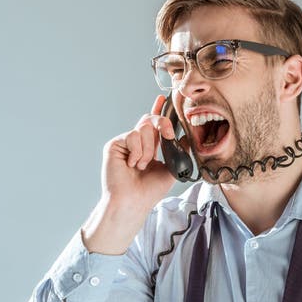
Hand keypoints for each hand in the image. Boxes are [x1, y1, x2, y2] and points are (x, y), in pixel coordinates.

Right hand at [100, 94, 190, 213]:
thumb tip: (187, 138)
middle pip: (150, 120)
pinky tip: (132, 164)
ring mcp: (125, 143)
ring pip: (143, 128)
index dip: (158, 111)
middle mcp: (137, 143)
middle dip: (162, 123)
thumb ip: (179, 152)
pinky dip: (137, 151)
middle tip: (167, 135)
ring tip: (142, 166)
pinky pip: (132, 135)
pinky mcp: (115, 145)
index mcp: (150, 148)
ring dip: (148, 149)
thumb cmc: (149, 191)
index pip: (154, 126)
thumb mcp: (171, 170)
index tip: (163, 99)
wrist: (134, 202)